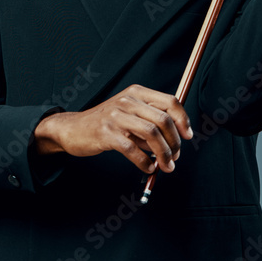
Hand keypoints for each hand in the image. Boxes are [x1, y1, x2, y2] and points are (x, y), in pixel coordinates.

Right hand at [33, 84, 192, 173]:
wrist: (72, 128)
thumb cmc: (107, 123)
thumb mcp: (129, 112)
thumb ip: (151, 120)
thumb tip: (178, 138)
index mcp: (137, 92)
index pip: (170, 102)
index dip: (183, 120)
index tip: (189, 136)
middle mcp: (128, 101)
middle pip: (163, 120)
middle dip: (174, 142)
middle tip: (176, 157)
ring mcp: (116, 116)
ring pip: (151, 134)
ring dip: (163, 154)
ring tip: (166, 166)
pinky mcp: (106, 133)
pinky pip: (132, 149)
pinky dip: (144, 162)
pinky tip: (147, 168)